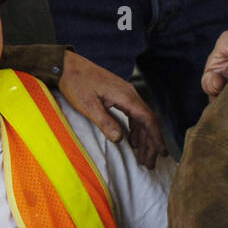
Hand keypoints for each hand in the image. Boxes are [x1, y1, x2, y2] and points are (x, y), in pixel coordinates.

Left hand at [59, 51, 167, 168]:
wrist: (66, 65)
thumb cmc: (75, 82)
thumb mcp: (87, 105)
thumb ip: (104, 122)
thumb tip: (120, 139)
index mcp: (126, 96)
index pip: (148, 119)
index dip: (156, 137)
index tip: (161, 153)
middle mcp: (130, 94)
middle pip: (148, 120)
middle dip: (151, 142)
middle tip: (150, 163)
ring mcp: (125, 93)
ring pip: (141, 118)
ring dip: (144, 137)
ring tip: (143, 156)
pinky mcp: (118, 94)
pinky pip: (133, 114)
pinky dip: (135, 128)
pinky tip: (133, 140)